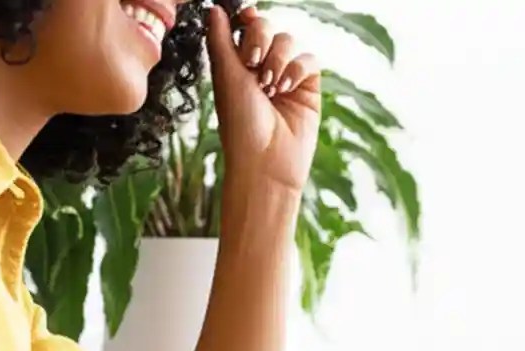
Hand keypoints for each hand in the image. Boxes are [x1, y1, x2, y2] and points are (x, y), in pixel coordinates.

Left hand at [205, 5, 320, 192]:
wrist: (267, 160)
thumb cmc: (240, 123)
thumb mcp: (226, 76)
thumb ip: (221, 39)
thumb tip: (215, 8)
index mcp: (237, 63)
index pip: (245, 26)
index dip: (246, 18)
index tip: (244, 17)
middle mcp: (262, 66)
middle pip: (267, 27)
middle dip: (260, 40)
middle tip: (252, 64)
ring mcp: (287, 76)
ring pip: (289, 41)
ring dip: (278, 58)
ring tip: (270, 86)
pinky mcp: (309, 89)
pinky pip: (309, 60)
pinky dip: (298, 69)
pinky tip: (286, 89)